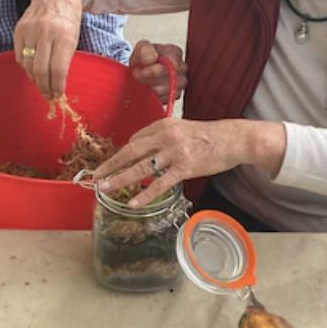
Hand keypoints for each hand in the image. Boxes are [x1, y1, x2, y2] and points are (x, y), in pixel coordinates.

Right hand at [14, 0, 81, 98]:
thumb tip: (58, 81)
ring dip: (35, 79)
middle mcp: (44, 32)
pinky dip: (26, 67)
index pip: (58, 69)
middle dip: (45, 87)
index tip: (58, 94)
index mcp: (63, 34)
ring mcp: (29, 31)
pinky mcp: (19, 30)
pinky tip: (33, 71)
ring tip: (41, 86)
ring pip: (28, 65)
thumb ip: (65, 57)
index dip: (57, 86)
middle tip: (48, 95)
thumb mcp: (74, 36)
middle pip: (41, 70)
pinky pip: (20, 56)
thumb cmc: (68, 15)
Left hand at [94, 118, 285, 207]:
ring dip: (120, 178)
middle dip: (111, 164)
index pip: (135, 140)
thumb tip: (143, 152)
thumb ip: (162, 138)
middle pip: (131, 151)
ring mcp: (174, 152)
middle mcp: (165, 136)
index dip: (121, 154)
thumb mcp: (181, 129)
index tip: (110, 165)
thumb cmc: (207, 136)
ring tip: (105, 188)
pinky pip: (160, 183)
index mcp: (162, 125)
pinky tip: (132, 202)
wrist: (231, 139)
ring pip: (141, 167)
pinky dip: (144, 193)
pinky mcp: (184, 167)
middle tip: (95, 175)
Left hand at [130, 40, 187, 103]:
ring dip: (151, 88)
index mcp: (175, 53)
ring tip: (142, 82)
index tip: (142, 70)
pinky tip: (148, 90)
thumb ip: (145, 49)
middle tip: (138, 76)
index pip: (173, 64)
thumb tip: (152, 58)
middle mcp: (182, 68)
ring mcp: (180, 83)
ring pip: (167, 91)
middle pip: (171, 79)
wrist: (141, 70)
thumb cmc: (143, 58)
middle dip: (151, 79)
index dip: (156, 70)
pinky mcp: (175, 96)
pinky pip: (166, 100)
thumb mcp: (141, 48)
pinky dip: (154, 96)